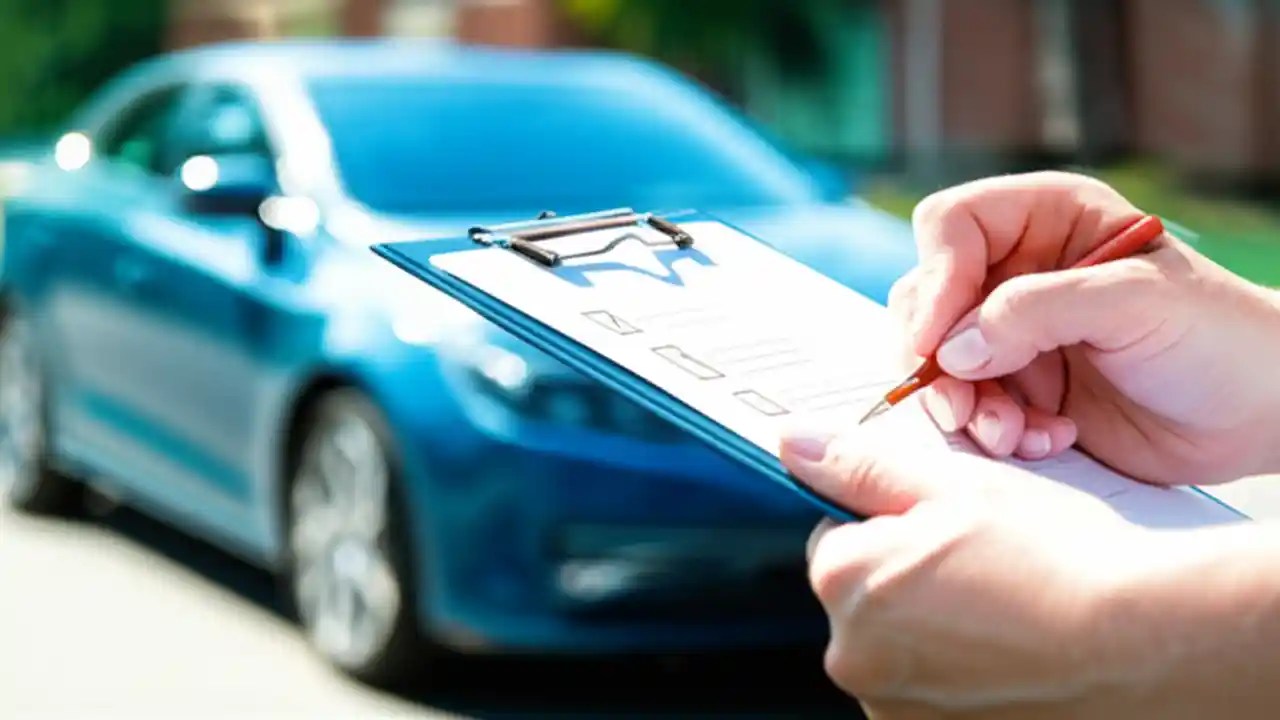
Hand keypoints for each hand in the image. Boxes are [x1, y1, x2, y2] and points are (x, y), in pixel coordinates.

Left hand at [780, 426, 1274, 718]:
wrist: (1145, 644)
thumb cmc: (1059, 562)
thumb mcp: (954, 484)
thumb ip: (861, 464)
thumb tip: (794, 444)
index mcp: (845, 583)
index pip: (836, 541)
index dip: (893, 525)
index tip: (944, 529)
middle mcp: (855, 658)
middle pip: (866, 601)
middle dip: (910, 581)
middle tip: (987, 569)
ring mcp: (895, 710)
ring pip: (901, 651)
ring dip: (938, 632)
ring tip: (1008, 614)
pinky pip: (932, 694)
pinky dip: (963, 677)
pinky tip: (1013, 655)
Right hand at [892, 171, 1279, 484]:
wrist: (1259, 414)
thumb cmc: (1217, 336)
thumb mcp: (1134, 302)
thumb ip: (1036, 312)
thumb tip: (952, 350)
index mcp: (1047, 219)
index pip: (952, 226)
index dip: (936, 278)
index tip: (936, 340)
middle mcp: (1020, 271)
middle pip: (927, 299)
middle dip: (939, 359)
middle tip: (963, 405)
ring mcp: (1015, 334)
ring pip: (939, 362)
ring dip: (966, 406)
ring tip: (1013, 436)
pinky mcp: (1021, 390)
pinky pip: (971, 408)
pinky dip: (995, 433)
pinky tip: (1046, 440)